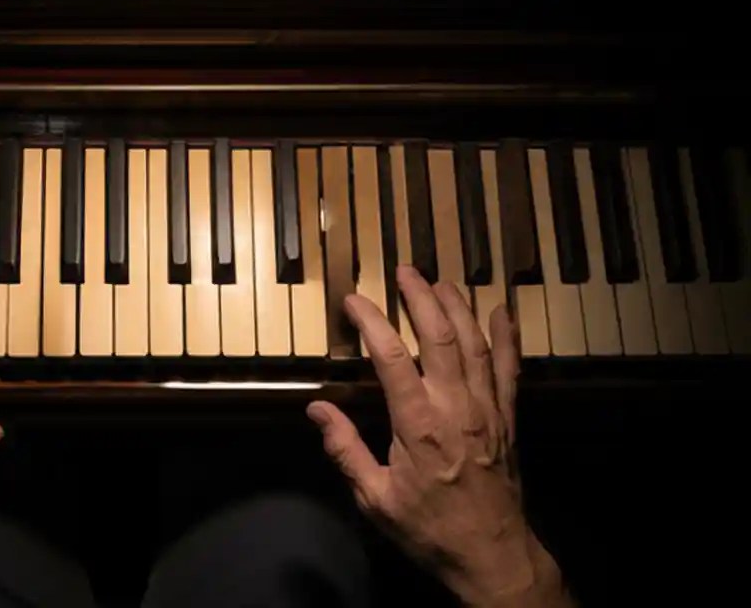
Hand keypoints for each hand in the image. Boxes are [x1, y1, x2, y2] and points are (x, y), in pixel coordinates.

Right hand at [308, 267, 572, 607]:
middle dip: (420, 298)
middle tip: (405, 271)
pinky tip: (500, 311)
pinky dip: (506, 337)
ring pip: (476, 344)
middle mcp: (456, 408)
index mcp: (418, 426)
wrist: (491, 555)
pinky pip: (510, 368)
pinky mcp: (508, 419)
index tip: (354, 299)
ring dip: (458, 307)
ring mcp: (488, 410)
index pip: (392, 357)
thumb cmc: (428, 528)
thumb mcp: (374, 498)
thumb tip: (317, 411)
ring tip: (440, 281)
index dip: (372, 321)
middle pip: (440, 336)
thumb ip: (345, 450)